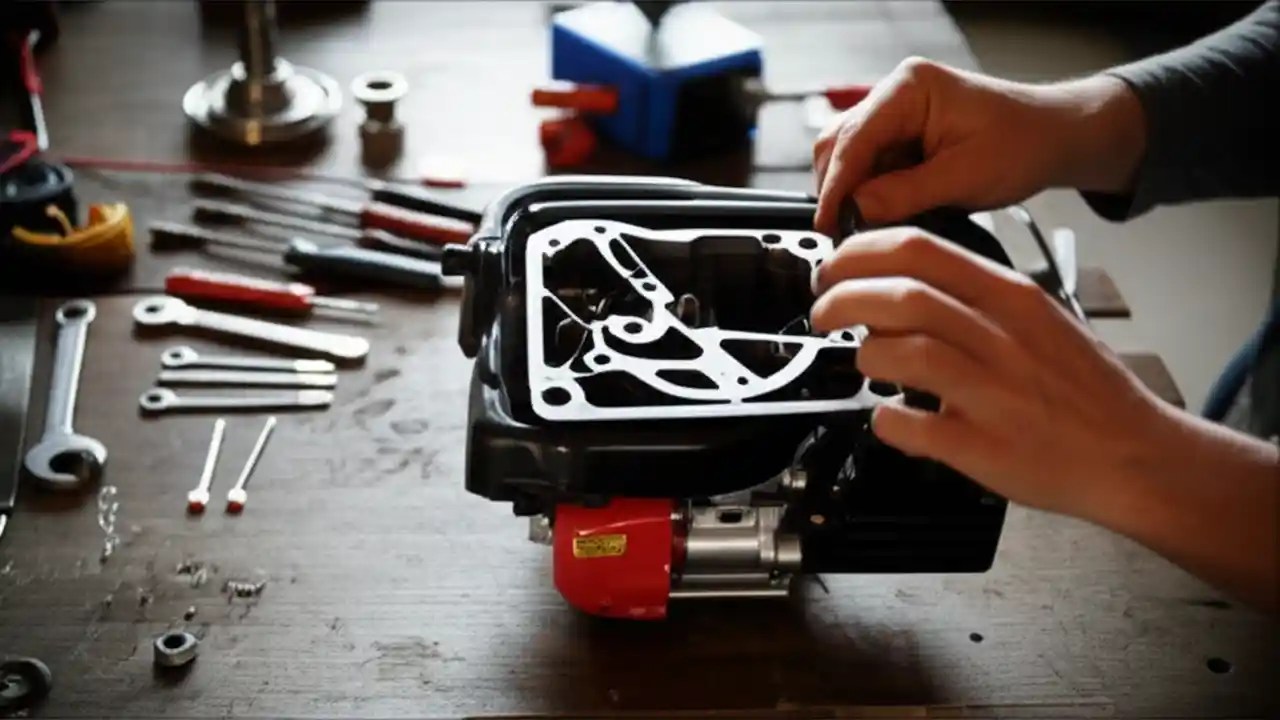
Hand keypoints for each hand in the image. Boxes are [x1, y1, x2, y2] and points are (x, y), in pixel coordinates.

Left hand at [809, 226, 1165, 518]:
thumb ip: (974, 296)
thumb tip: (898, 280)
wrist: (1134, 454)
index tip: (834, 266)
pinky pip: (909, 426)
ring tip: (861, 361)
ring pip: (901, 353)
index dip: (858, 253)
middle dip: (842, 298)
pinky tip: (889, 418)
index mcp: (1012, 298)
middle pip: (899, 296)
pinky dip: (886, 420)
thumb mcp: (1039, 318)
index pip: (918, 250)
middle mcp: (1002, 338)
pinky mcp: (981, 447)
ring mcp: (992, 393)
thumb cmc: (1082, 390)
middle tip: (824, 310)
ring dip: (864, 355)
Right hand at [811, 57, 1145, 234]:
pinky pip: (869, 168)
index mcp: (909, 88)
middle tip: (843, 233)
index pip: (853, 139)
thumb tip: (854, 211)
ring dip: (854, 194)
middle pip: (838, 144)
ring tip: (866, 228)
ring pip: (849, 158)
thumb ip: (904, 194)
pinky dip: (870, 194)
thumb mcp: (964, 177)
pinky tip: (882, 215)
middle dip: (838, 190)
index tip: (827, 224)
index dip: (836, 186)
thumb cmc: (1023, 144)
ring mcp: (894, 116)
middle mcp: (894, 95)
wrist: (1054, 138)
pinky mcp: (900, 137)